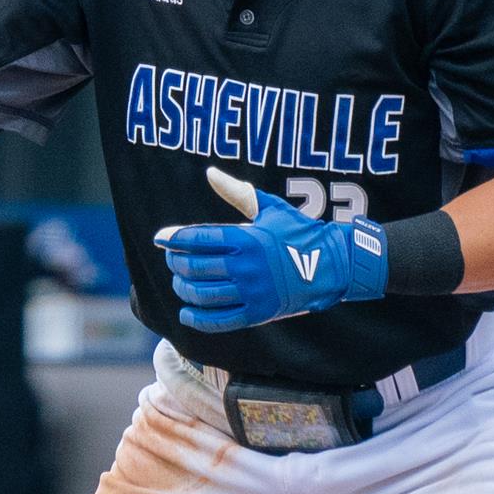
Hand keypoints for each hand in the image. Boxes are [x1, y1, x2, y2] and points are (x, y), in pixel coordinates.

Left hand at [151, 167, 388, 332]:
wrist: (332, 265)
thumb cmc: (298, 232)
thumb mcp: (270, 208)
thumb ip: (238, 192)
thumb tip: (210, 173)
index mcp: (247, 239)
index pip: (198, 239)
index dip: (174, 239)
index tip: (160, 239)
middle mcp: (247, 267)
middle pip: (194, 267)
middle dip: (176, 263)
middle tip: (173, 260)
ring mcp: (252, 293)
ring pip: (202, 295)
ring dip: (183, 288)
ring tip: (180, 282)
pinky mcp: (259, 314)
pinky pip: (219, 321)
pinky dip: (197, 319)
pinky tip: (187, 312)